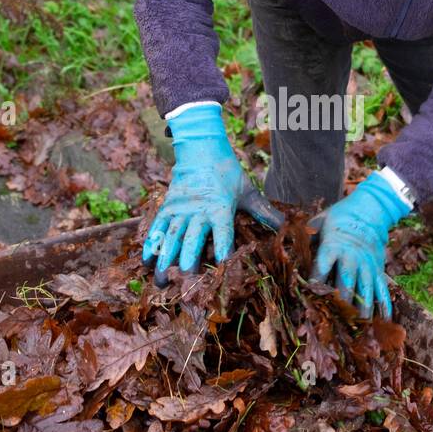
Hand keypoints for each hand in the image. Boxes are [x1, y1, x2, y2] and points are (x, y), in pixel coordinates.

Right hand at [142, 103, 279, 283]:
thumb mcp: (248, 192)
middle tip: (184, 282)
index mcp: (220, 207)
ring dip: (165, 259)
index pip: (222, 232)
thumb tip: (287, 227)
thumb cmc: (228, 174)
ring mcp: (180, 208)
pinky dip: (150, 243)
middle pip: (191, 238)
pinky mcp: (167, 206)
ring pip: (170, 236)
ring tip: (160, 281)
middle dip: (186, 261)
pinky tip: (146, 261)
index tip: (221, 268)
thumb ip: (264, 212)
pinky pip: (156, 226)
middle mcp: (198, 210)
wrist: (202, 149)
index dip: (223, 249)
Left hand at [312, 171, 409, 318]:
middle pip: (346, 283)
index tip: (308, 297)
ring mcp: (367, 265)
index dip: (315, 283)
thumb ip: (306, 237)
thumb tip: (288, 249)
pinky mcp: (378, 269)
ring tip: (358, 328)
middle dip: (339, 302)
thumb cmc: (339, 217)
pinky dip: (385, 305)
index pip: (322, 267)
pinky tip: (384, 320)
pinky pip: (382, 289)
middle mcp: (352, 258)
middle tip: (333, 321)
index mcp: (333, 246)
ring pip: (366, 290)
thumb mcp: (319, 221)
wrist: (369, 209)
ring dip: (362, 309)